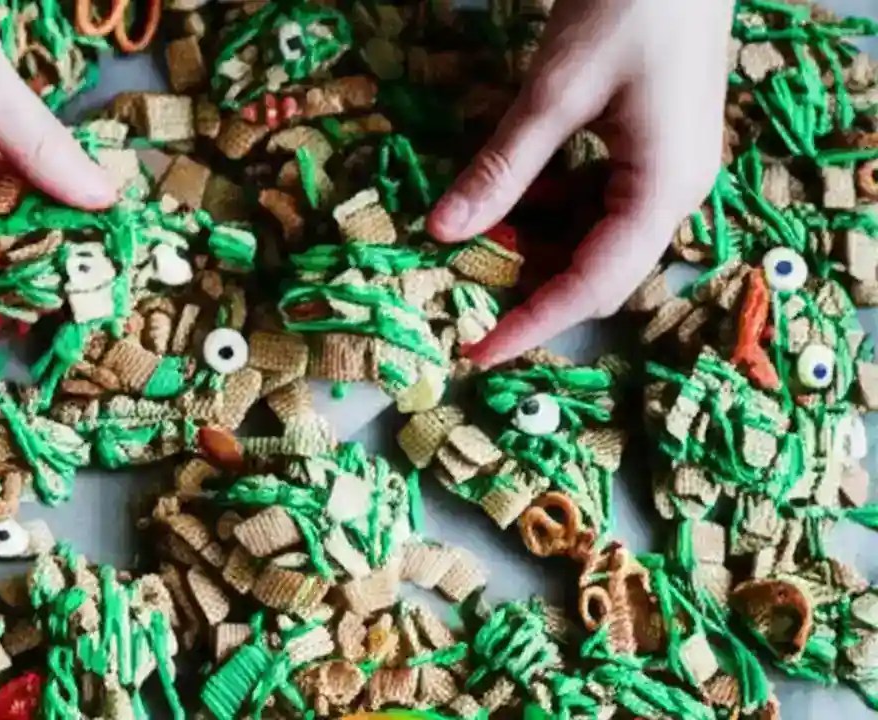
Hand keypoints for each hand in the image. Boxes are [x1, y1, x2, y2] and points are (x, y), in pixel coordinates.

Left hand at [428, 0, 732, 366]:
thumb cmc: (629, 7)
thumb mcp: (555, 92)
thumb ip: (502, 167)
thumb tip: (442, 232)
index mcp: (663, 191)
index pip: (593, 285)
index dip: (533, 324)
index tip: (477, 354)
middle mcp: (671, 193)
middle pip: (597, 271)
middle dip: (530, 293)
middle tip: (465, 311)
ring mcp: (662, 170)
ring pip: (591, 239)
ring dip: (533, 251)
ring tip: (472, 262)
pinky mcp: (646, 147)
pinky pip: (592, 201)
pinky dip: (544, 212)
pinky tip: (503, 207)